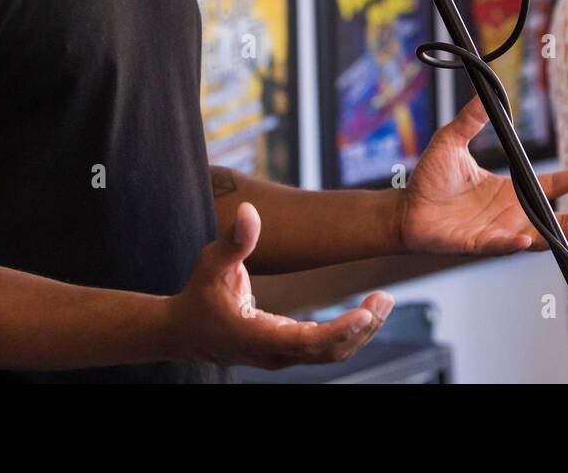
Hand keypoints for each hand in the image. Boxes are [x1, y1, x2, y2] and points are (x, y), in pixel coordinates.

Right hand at [170, 201, 392, 368]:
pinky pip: (325, 350)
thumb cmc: (198, 294)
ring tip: (383, 303)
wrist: (183, 331)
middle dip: (362, 329)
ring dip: (360, 332)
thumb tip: (248, 211)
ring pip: (331, 355)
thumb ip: (235, 240)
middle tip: (385, 300)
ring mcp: (282, 357)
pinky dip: (348, 334)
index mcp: (258, 335)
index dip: (340, 329)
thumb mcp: (212, 263)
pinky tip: (366, 313)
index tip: (366, 313)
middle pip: (329, 352)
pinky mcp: (286, 352)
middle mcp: (274, 353)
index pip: (308, 340)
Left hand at [394, 97, 567, 255]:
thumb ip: (470, 120)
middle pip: (555, 219)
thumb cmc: (429, 179)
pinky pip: (502, 246)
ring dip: (559, 234)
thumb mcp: (451, 141)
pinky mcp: (479, 244)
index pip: (550, 185)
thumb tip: (484, 93)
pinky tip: (527, 238)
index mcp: (510, 190)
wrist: (405, 207)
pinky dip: (515, 243)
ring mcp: (498, 231)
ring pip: (537, 237)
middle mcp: (510, 213)